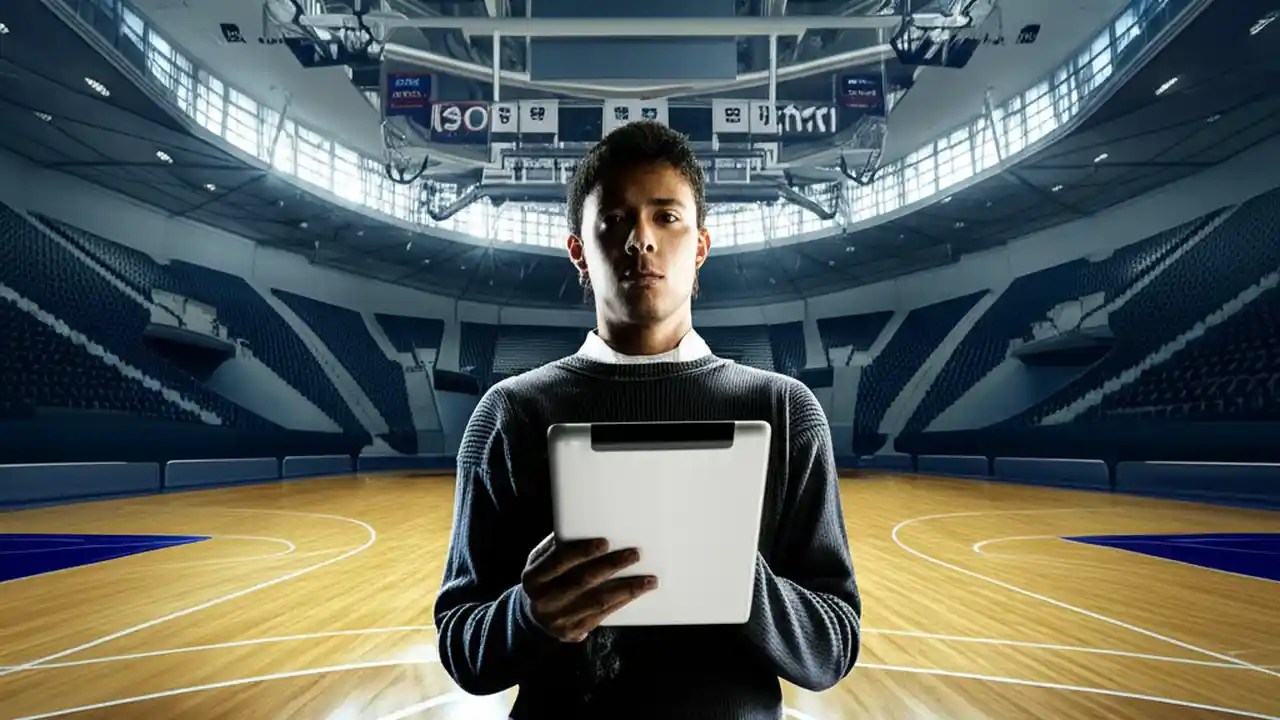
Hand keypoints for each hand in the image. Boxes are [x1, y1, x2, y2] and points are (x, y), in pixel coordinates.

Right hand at [521, 534, 656, 642]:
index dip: (582, 552)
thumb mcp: (542, 560)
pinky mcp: (572, 632)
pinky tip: (638, 592)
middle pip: (582, 581)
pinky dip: (622, 601)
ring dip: (627, 589)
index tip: (605, 542)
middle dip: (611, 566)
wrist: (534, 614)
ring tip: (649, 579)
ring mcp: (558, 620)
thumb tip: (589, 525)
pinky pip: (602, 615)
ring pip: (598, 601)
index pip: (559, 562)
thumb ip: (560, 547)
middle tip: (635, 554)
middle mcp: (543, 601)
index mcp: (533, 577)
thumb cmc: (546, 577)